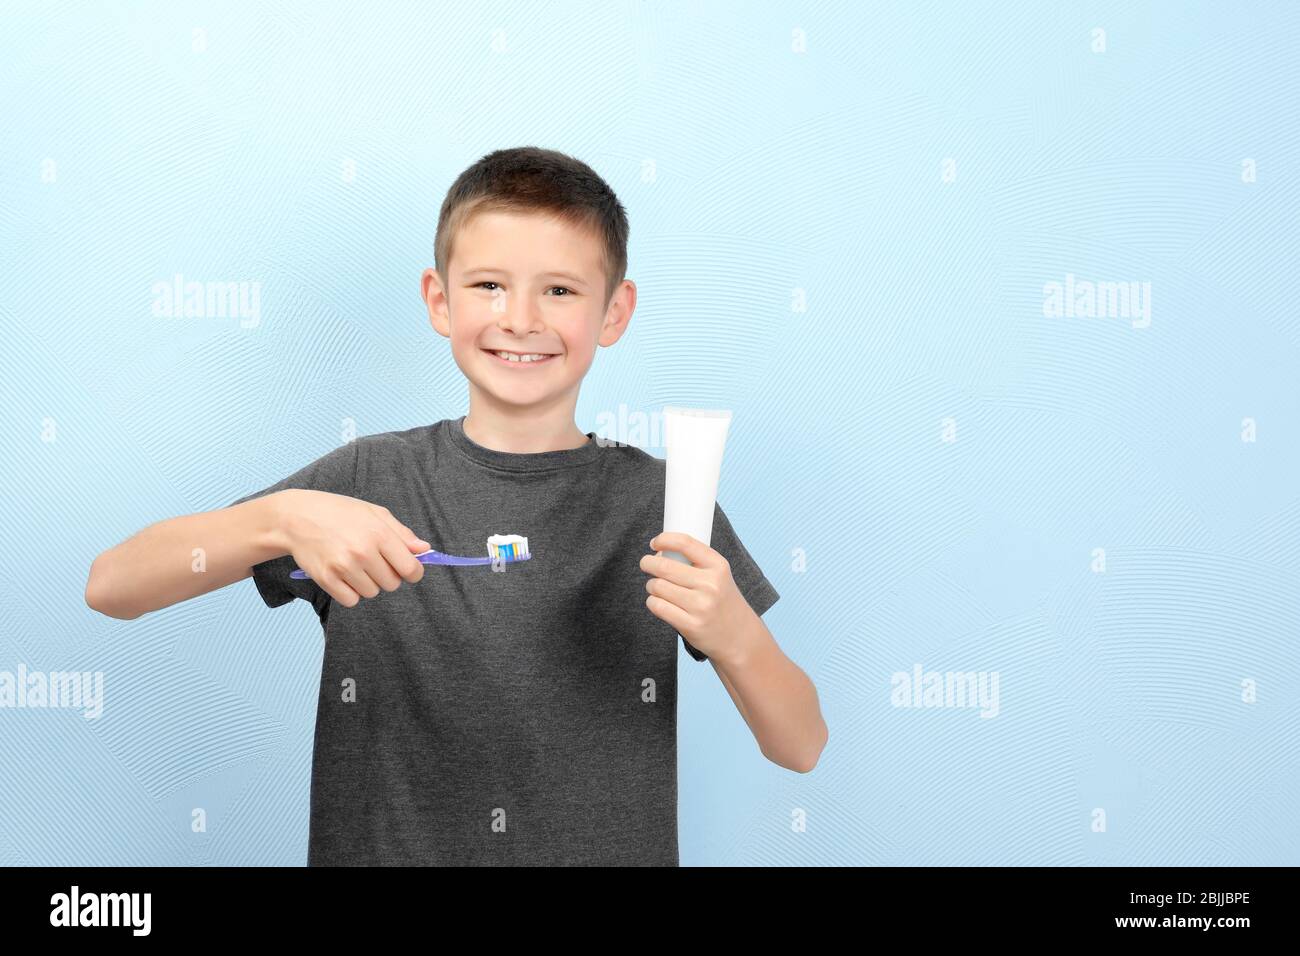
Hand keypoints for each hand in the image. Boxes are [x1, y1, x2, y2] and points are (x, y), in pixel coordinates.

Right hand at [275, 489, 428, 606]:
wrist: (296, 517)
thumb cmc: (339, 513)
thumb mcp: (374, 513)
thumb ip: (402, 533)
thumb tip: (424, 550)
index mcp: (379, 533)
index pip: (411, 569)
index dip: (413, 572)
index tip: (406, 569)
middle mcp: (363, 552)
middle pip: (392, 584)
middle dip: (387, 575)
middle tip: (373, 561)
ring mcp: (343, 566)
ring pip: (372, 593)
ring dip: (367, 583)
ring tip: (354, 564)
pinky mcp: (326, 579)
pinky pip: (351, 600)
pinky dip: (350, 592)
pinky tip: (343, 575)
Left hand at [639, 531, 753, 660]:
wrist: (739, 636)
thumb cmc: (722, 600)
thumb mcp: (719, 575)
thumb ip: (695, 562)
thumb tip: (660, 552)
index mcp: (718, 566)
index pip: (685, 543)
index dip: (664, 539)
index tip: (654, 543)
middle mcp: (710, 585)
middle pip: (664, 566)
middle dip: (648, 563)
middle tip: (646, 564)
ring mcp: (701, 606)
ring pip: (657, 586)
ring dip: (651, 585)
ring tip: (657, 588)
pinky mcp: (691, 626)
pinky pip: (658, 606)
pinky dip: (653, 602)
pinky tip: (658, 601)